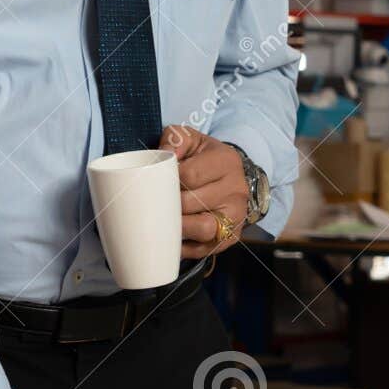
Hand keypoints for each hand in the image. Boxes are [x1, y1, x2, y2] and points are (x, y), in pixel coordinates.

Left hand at [163, 124, 249, 259]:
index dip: (167, 181)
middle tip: (152, 203)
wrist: (229, 175)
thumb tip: (163, 154)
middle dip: (168, 204)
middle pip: (192, 203)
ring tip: (161, 222)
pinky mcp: (232, 236)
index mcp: (227, 161)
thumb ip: (175, 139)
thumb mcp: (191, 139)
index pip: (190, 175)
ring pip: (203, 228)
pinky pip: (205, 248)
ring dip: (177, 228)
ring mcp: (237, 215)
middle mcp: (236, 189)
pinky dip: (185, 247)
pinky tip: (171, 239)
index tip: (155, 182)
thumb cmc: (203, 157)